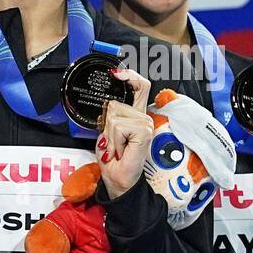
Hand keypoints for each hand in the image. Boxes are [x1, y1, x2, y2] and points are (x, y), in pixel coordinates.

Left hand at [96, 69, 153, 199]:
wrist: (118, 179)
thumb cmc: (113, 160)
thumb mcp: (107, 134)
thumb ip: (111, 117)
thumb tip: (109, 104)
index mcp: (135, 115)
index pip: (140, 87)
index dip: (130, 76)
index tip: (117, 73)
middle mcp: (143, 117)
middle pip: (116, 104)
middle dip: (106, 124)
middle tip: (112, 142)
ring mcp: (146, 124)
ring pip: (115, 117)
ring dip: (109, 135)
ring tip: (117, 148)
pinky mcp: (145, 131)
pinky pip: (119, 127)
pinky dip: (114, 140)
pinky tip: (121, 150)